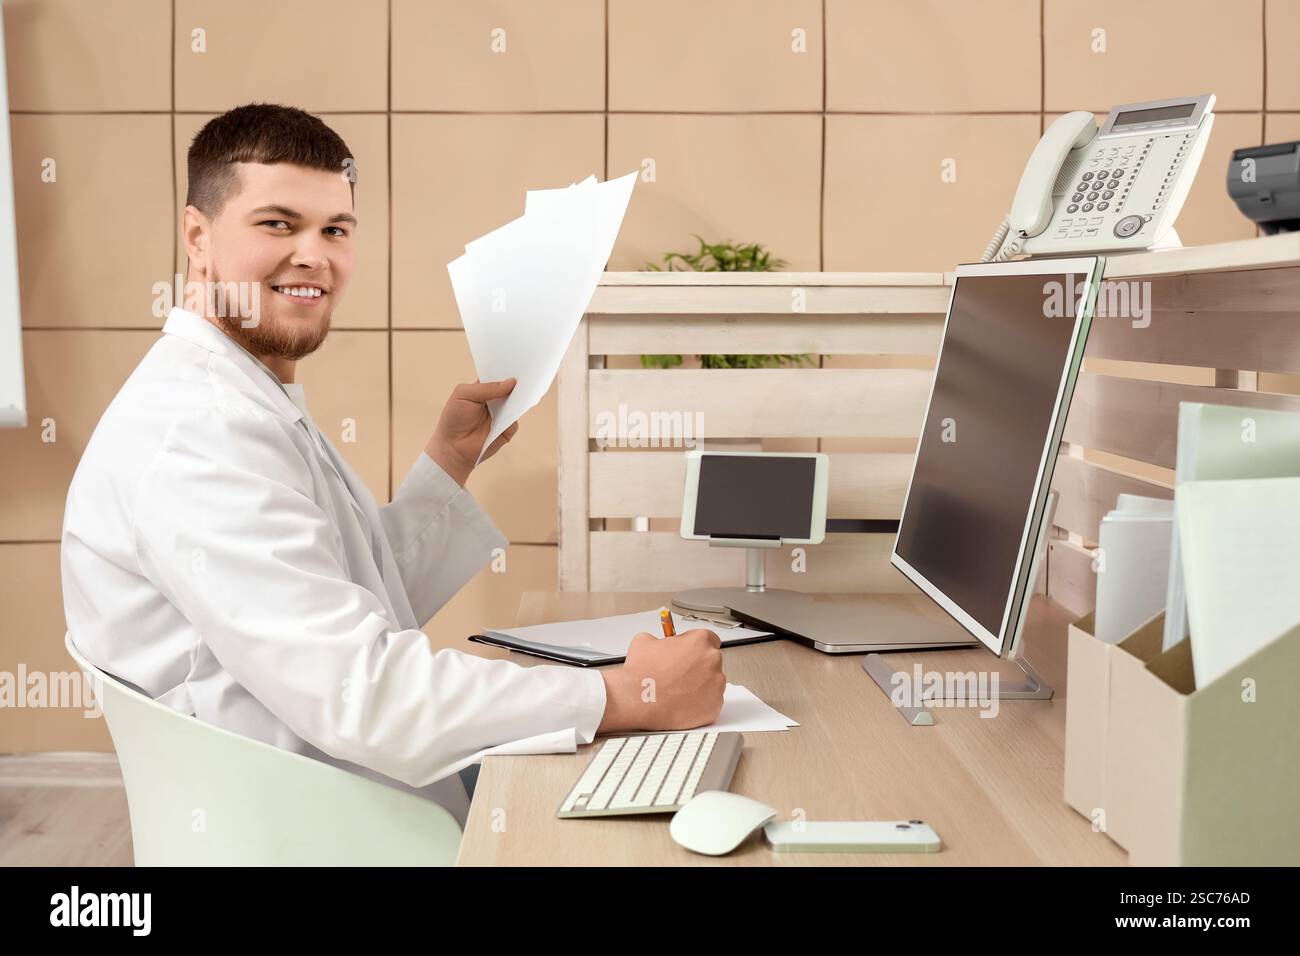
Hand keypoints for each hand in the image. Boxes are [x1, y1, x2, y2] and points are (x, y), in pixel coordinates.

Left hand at [424, 379, 517, 486]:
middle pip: (510, 388)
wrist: (453, 448)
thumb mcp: (464, 395)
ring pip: (516, 403)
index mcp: (484, 389)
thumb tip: (512, 382)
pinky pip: (515, 419)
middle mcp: (495, 401)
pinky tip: (515, 409)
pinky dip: (515, 414)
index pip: (498, 376)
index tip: (516, 360)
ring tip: (525, 387)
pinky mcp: (507, 429)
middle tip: (525, 372)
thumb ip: (486, 388)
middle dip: (517, 381)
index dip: (505, 369)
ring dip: (520, 396)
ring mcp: (503, 415)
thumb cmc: (454, 419)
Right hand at [598, 628, 725, 733]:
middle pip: (711, 660)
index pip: (709, 639)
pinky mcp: (714, 706)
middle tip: (680, 674)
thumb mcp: (645, 641)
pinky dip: (700, 703)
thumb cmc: (641, 673)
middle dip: (698, 666)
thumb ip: (661, 640)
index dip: (696, 647)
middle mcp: (712, 660)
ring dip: (700, 685)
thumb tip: (662, 644)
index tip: (690, 653)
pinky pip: (711, 702)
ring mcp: (716, 684)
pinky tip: (682, 701)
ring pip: (712, 682)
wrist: (637, 700)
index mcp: (699, 641)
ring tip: (678, 690)